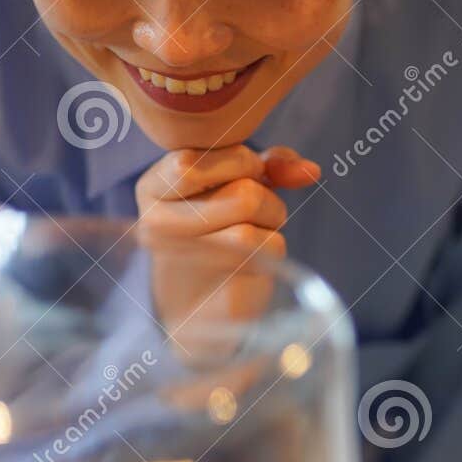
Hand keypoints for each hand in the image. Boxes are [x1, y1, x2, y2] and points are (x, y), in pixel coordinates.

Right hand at [134, 144, 319, 363]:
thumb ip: (270, 164)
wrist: (204, 300)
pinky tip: (254, 255)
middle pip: (242, 192)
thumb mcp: (237, 180)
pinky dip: (275, 243)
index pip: (192, 162)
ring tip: (253, 228)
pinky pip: (271, 244)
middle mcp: (157, 222)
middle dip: (265, 194)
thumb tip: (309, 170)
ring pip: (256, 217)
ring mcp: (185, 259)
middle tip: (253, 209)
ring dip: (271, 218)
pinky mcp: (220, 285)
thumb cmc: (220, 226)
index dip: (239, 160)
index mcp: (153, 187)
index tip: (245, 172)